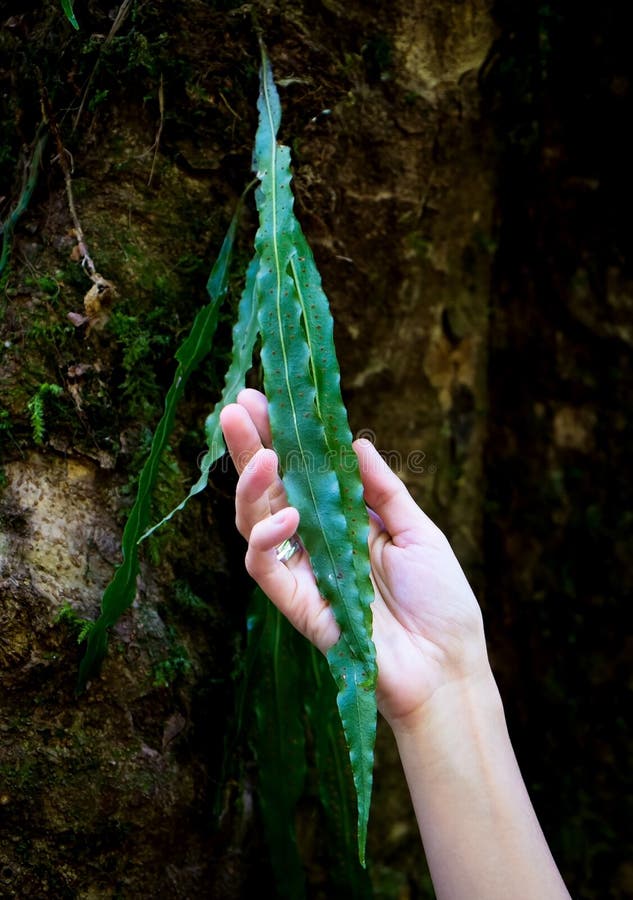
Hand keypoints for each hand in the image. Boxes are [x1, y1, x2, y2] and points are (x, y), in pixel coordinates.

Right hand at [220, 389, 490, 727]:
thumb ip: (383, 489)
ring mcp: (302, 573)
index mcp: (342, 521)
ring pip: (254, 524)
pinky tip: (287, 518)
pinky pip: (265, 569)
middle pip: (268, 490)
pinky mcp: (297, 605)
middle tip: (233, 410)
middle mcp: (315, 542)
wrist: (447, 666)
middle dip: (248, 450)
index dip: (279, 436)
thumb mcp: (417, 531)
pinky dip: (267, 541)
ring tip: (265, 456)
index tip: (261, 398)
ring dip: (252, 488)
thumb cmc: (439, 600)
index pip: (300, 471)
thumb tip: (354, 441)